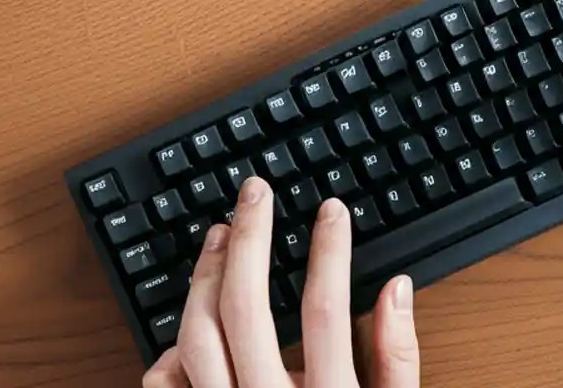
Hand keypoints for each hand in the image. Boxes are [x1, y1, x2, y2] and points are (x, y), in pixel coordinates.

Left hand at [141, 180, 419, 387]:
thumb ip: (398, 358)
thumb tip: (398, 288)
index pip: (325, 309)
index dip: (328, 249)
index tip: (330, 209)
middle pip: (243, 307)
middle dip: (247, 237)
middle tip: (254, 194)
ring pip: (195, 335)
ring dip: (203, 274)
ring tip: (219, 235)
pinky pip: (164, 382)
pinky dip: (171, 343)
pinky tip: (192, 312)